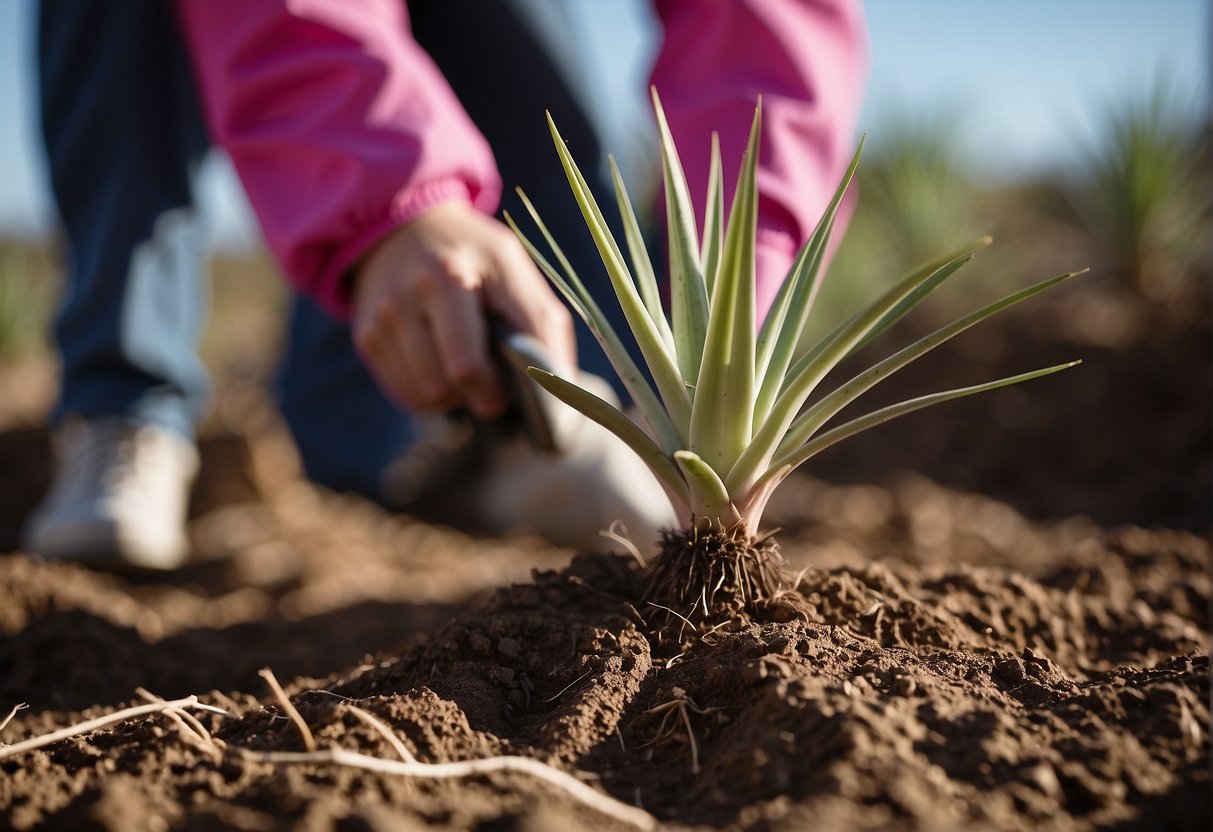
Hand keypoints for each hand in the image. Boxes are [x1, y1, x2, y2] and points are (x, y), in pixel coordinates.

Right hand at [351, 201, 575, 418]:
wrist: (406, 226)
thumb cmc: (475, 256)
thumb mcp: (516, 272)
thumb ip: (543, 327)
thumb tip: (562, 391)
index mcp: (448, 277)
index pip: (467, 366)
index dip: (495, 391)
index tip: (510, 387)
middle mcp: (406, 298)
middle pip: (442, 387)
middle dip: (476, 396)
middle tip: (491, 381)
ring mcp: (381, 319)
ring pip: (423, 396)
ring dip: (453, 396)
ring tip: (467, 368)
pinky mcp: (367, 337)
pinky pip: (404, 394)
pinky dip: (430, 392)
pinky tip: (441, 366)